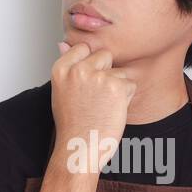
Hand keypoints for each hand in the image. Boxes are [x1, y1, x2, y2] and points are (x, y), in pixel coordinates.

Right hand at [50, 41, 136, 172]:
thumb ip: (67, 66)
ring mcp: (98, 77)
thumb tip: (63, 42)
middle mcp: (78, 69)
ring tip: (103, 107)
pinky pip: (130, 84)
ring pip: (120, 71)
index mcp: (61, 69)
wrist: (80, 149)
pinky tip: (112, 111)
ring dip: (117, 87)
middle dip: (106, 73)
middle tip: (96, 98)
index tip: (87, 81)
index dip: (90, 63)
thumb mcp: (61, 91)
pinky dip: (126, 98)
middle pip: (104, 55)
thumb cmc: (72, 124)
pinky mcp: (117, 87)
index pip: (83, 48)